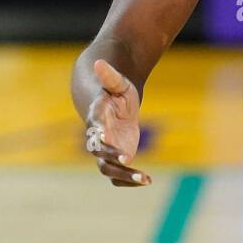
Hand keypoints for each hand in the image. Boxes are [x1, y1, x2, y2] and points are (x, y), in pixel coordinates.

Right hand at [84, 59, 151, 186]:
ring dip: (124, 175)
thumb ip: (109, 75)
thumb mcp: (117, 81)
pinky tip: (147, 180)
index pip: (94, 127)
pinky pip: (117, 175)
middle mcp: (98, 136)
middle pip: (97, 151)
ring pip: (107, 168)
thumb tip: (98, 62)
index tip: (107, 137)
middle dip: (111, 156)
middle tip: (128, 160)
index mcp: (97, 117)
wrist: (110, 103)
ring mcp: (106, 149)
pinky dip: (129, 180)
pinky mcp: (116, 157)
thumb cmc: (114, 90)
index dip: (99, 133)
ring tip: (146, 179)